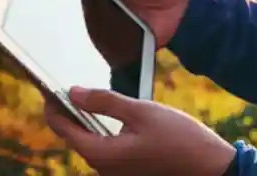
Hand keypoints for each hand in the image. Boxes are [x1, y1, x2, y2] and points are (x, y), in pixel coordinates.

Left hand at [44, 86, 235, 175]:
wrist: (208, 166)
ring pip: (90, 143)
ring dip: (85, 122)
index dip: (53, 107)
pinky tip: (108, 116)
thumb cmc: (179, 138)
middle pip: (75, 137)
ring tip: (85, 98)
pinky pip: (105, 149)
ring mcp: (116, 172)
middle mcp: (104, 168)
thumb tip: (74, 92)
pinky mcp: (127, 171)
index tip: (48, 88)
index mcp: (103, 154)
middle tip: (66, 89)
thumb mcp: (142, 111)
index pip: (64, 129)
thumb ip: (105, 101)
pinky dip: (100, 132)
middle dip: (68, 113)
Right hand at [70, 0, 193, 47]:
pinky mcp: (119, 41)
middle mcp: (108, 4)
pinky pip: (100, 41)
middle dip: (67, 3)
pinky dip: (93, 37)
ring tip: (61, 16)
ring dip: (78, 20)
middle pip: (81, 4)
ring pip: (87, 23)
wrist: (185, 9)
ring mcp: (113, 23)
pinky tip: (81, 33)